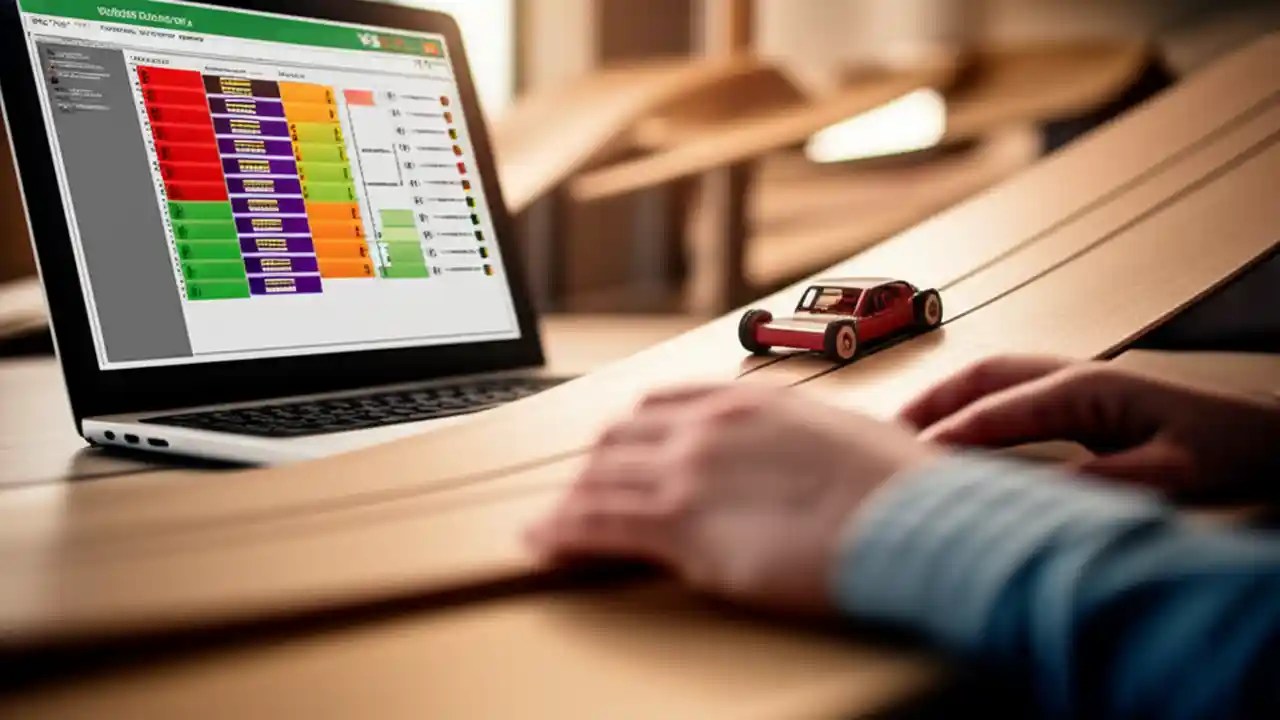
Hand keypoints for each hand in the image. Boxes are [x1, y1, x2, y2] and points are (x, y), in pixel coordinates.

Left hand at [527, 384, 939, 612]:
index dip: (630, 434)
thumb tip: (802, 463)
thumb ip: (801, 442)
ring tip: (548, 527)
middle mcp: (708, 426)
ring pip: (598, 483)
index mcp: (748, 401)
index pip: (661, 404)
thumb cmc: (900, 486)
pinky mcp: (682, 527)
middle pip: (617, 440)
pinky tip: (542, 543)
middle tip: (581, 495)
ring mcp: (689, 472)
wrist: (916, 519)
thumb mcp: (844, 436)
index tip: (619, 451)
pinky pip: (597, 526)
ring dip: (568, 505)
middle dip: (594, 469)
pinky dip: (560, 534)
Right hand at [899, 355, 1279, 497]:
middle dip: (930, 402)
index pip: (998, 409)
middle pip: (982, 376)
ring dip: (947, 400)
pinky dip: (973, 407)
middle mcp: (1073, 375)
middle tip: (883, 433)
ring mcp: (1076, 381)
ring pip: (993, 379)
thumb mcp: (1173, 473)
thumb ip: (1102, 480)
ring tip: (905, 431)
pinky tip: (960, 434)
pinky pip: (1010, 392)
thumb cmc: (1230, 448)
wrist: (1269, 433)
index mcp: (1087, 389)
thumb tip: (1030, 492)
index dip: (950, 434)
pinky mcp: (1081, 398)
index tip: (908, 460)